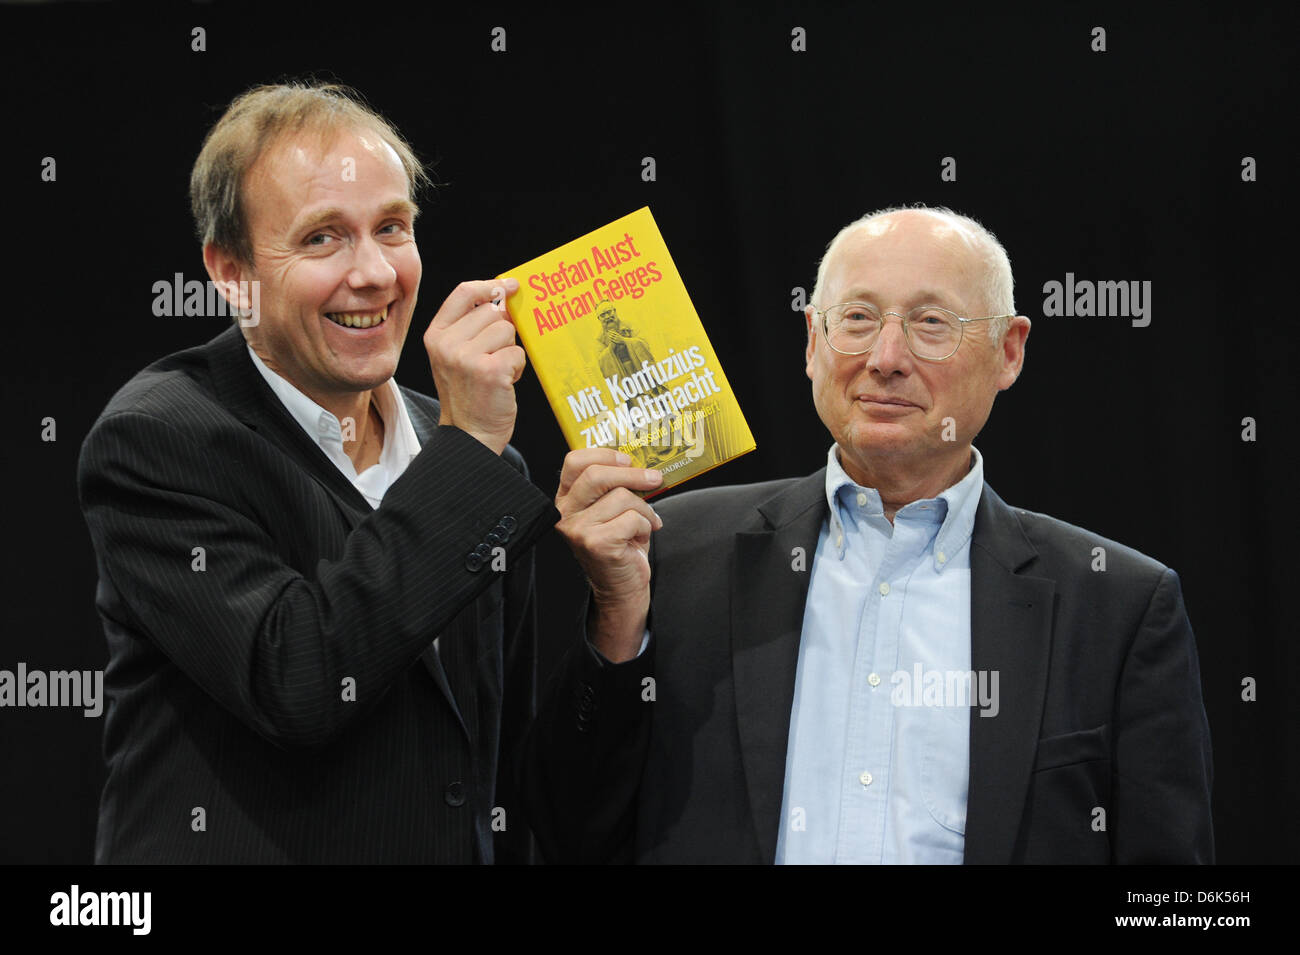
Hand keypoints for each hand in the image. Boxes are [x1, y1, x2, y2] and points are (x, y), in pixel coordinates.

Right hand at [423, 278, 525, 454]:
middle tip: (494, 357)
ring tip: (498, 371)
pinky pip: (518, 353)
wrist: (469, 435)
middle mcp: (447, 344)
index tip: (510, 285)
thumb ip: (470, 326)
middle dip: (503, 332)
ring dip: (511, 351)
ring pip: (508, 331)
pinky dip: (518, 368)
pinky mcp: (489, 371)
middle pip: (493, 312)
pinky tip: (505, 382)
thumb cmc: (468, 394)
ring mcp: (466, 357)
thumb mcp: (455, 355)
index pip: (463, 293)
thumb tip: (503, 297)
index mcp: (435, 335)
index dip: (490, 285)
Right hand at [555, 448, 663, 661]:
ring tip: (646, 523)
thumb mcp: (613, 509)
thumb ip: (617, 486)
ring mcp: (578, 529)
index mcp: (566, 499)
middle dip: (633, 474)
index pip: (574, 462)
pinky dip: (646, 525)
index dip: (603, 454)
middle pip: (597, 475)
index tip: (626, 460)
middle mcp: (565, 513)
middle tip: (655, 478)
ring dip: (644, 509)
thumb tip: (643, 462)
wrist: (621, 587)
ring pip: (621, 497)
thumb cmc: (620, 545)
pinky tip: (642, 536)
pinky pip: (631, 518)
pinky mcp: (596, 543)